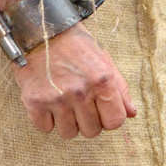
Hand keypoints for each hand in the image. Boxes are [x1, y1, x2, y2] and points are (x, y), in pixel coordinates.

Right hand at [13, 23, 136, 138]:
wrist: (41, 32)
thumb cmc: (76, 46)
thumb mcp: (105, 61)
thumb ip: (120, 89)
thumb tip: (131, 113)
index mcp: (102, 81)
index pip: (115, 122)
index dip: (109, 119)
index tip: (102, 111)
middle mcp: (80, 92)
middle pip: (92, 131)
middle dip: (88, 121)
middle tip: (80, 104)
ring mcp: (56, 98)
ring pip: (68, 133)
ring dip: (67, 122)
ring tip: (64, 103)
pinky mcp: (34, 102)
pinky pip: (45, 128)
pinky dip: (46, 120)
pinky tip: (48, 102)